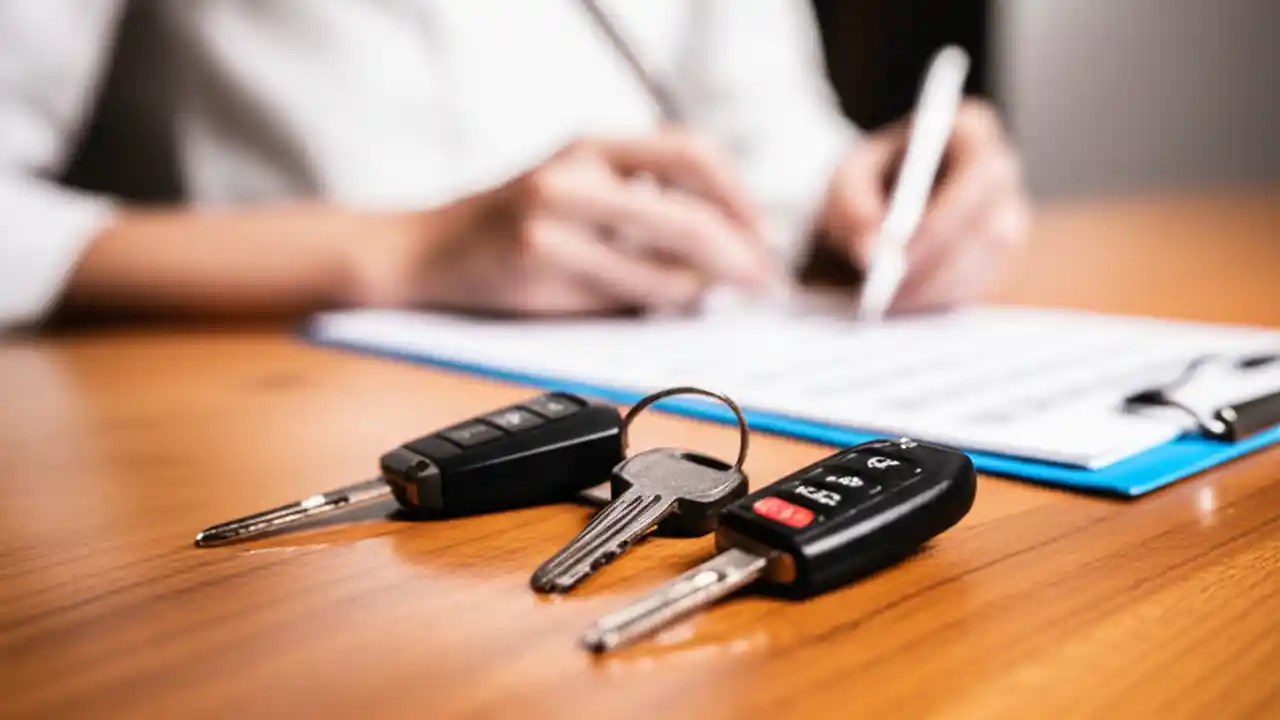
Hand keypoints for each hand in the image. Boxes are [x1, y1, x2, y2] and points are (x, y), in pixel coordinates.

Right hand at [356, 131, 777, 314]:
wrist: (427, 250)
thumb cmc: (512, 224)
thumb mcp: (576, 189)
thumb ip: (642, 206)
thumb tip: (725, 249)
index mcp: (590, 146)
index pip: (690, 154)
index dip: (738, 194)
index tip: (763, 232)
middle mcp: (573, 173)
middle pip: (688, 213)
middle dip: (739, 254)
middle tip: (763, 280)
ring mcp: (554, 219)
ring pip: (665, 263)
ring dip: (702, 288)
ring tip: (711, 296)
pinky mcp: (540, 264)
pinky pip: (627, 293)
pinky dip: (658, 301)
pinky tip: (661, 302)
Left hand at [821, 100, 1030, 312]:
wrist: (870, 209)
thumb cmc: (864, 182)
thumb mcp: (844, 181)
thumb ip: (851, 208)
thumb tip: (872, 254)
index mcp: (971, 131)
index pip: (979, 173)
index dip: (943, 217)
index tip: (897, 251)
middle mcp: (1000, 174)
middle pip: (991, 227)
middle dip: (937, 265)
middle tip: (889, 293)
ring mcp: (1007, 219)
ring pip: (986, 265)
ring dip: (936, 290)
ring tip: (887, 306)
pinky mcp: (996, 261)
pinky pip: (979, 288)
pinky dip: (938, 302)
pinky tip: (902, 309)